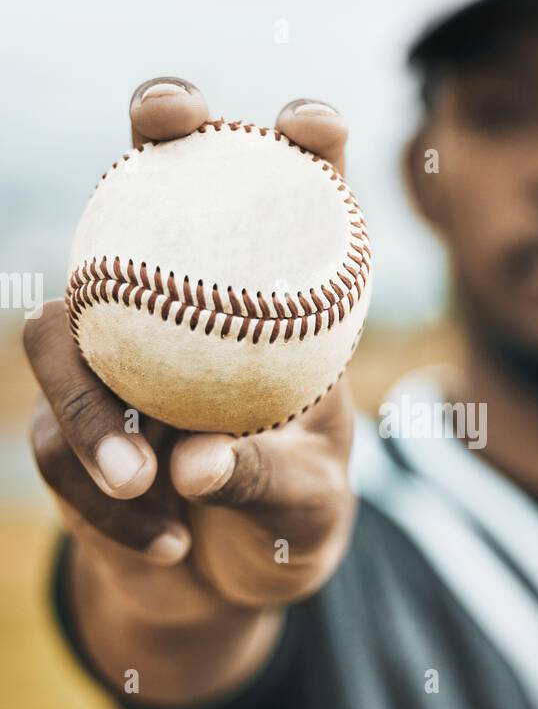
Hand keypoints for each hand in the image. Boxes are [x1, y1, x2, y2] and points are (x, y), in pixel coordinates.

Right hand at [26, 79, 356, 631]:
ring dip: (94, 405)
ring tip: (145, 479)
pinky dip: (108, 504)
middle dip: (157, 120)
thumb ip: (265, 478)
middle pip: (148, 186)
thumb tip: (193, 460)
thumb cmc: (290, 519)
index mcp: (258, 312)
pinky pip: (56, 448)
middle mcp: (174, 307)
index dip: (299, 140)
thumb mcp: (308, 503)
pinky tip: (166, 544)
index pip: (283, 201)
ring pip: (58, 331)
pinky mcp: (62, 425)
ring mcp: (107, 358)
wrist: (222, 588)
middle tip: (169, 120)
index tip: (309, 125)